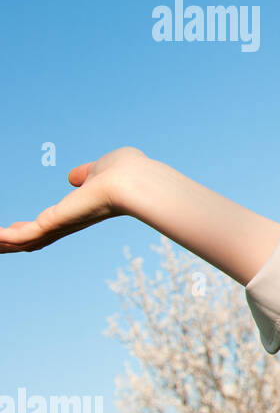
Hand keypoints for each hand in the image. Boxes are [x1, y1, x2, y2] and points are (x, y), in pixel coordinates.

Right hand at [0, 146, 148, 253]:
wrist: (134, 180)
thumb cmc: (127, 171)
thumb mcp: (100, 169)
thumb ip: (86, 173)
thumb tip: (76, 177)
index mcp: (78, 211)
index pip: (49, 225)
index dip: (30, 228)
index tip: (14, 227)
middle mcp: (68, 223)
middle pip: (33, 240)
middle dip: (10, 241)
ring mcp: (60, 226)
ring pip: (22, 242)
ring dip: (1, 243)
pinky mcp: (52, 224)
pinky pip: (18, 237)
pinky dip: (1, 239)